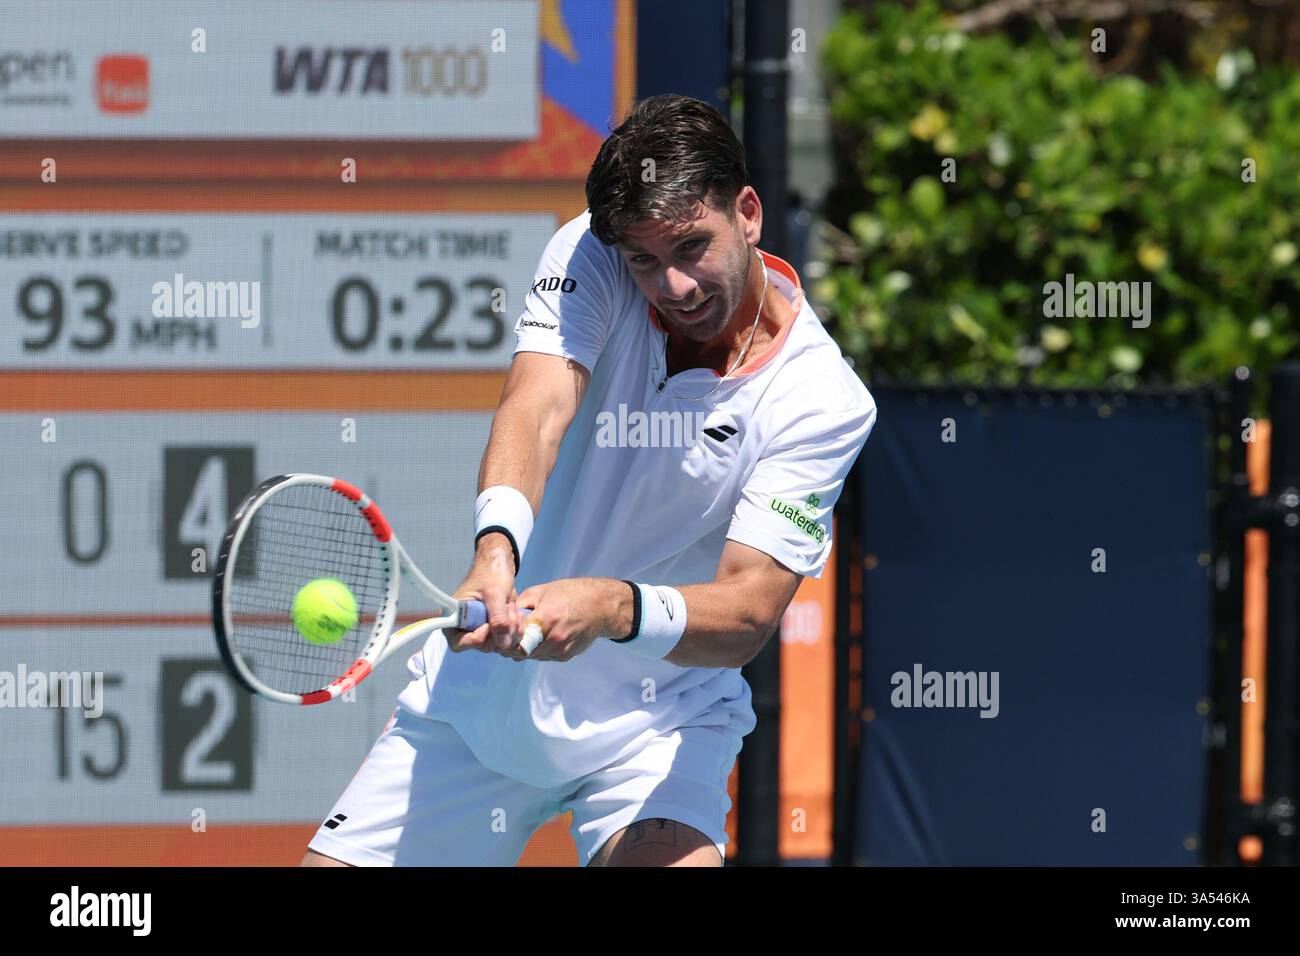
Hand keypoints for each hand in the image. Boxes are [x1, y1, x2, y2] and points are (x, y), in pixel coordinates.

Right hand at [447, 532, 522, 655]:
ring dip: (511, 629)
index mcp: (455, 616)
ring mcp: (480, 628)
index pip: (459, 643)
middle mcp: (465, 626)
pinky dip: (515, 630)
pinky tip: (517, 614)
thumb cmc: (491, 572)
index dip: (477, 639)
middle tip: (509, 610)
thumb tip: (503, 644)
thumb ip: (498, 618)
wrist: (499, 564)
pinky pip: (506, 639)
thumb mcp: (495, 594)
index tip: (489, 624)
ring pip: (497, 644)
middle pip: (483, 645)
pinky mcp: (493, 628)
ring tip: (512, 608)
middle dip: (500, 631)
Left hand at [513, 578, 630, 662]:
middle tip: (510, 631)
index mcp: (545, 619)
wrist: (601, 607)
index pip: (513, 640)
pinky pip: (541, 656)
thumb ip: (519, 607)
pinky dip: (536, 648)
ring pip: (528, 656)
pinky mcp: (564, 657)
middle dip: (510, 643)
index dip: (503, 637)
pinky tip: (542, 634)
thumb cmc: (570, 594)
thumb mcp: (540, 592)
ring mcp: (560, 650)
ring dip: (523, 647)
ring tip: (528, 630)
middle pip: (518, 652)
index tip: (502, 629)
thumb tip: (500, 618)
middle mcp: (553, 639)